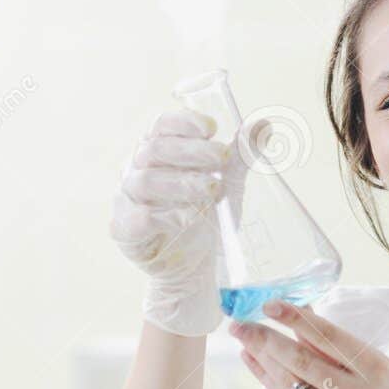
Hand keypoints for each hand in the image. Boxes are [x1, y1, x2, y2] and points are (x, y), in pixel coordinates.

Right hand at [110, 109, 245, 337]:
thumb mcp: (229, 185)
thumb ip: (241, 157)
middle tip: (221, 157)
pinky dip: (165, 216)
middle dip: (191, 151)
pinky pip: (139, 217)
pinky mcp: (125, 229)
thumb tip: (263, 125)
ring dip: (182, 183)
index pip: (162, 125)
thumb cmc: (207, 219)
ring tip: (211, 190)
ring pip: (146, 181)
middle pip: (155, 149)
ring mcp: (127, 199)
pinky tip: (188, 218)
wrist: (195, 266)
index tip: (212, 128)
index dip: (184, 122)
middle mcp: (136, 170)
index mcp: (157, 151)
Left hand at [231, 300, 388, 388]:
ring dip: (260, 357)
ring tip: (241, 336)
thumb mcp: (377, 368)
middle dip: (266, 338)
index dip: (295, 319)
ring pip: (289, 382)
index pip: (328, 337)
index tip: (270, 304)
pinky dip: (267, 380)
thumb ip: (339, 347)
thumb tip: (300, 318)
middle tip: (240, 322)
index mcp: (376, 369)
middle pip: (302, 360)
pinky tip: (253, 361)